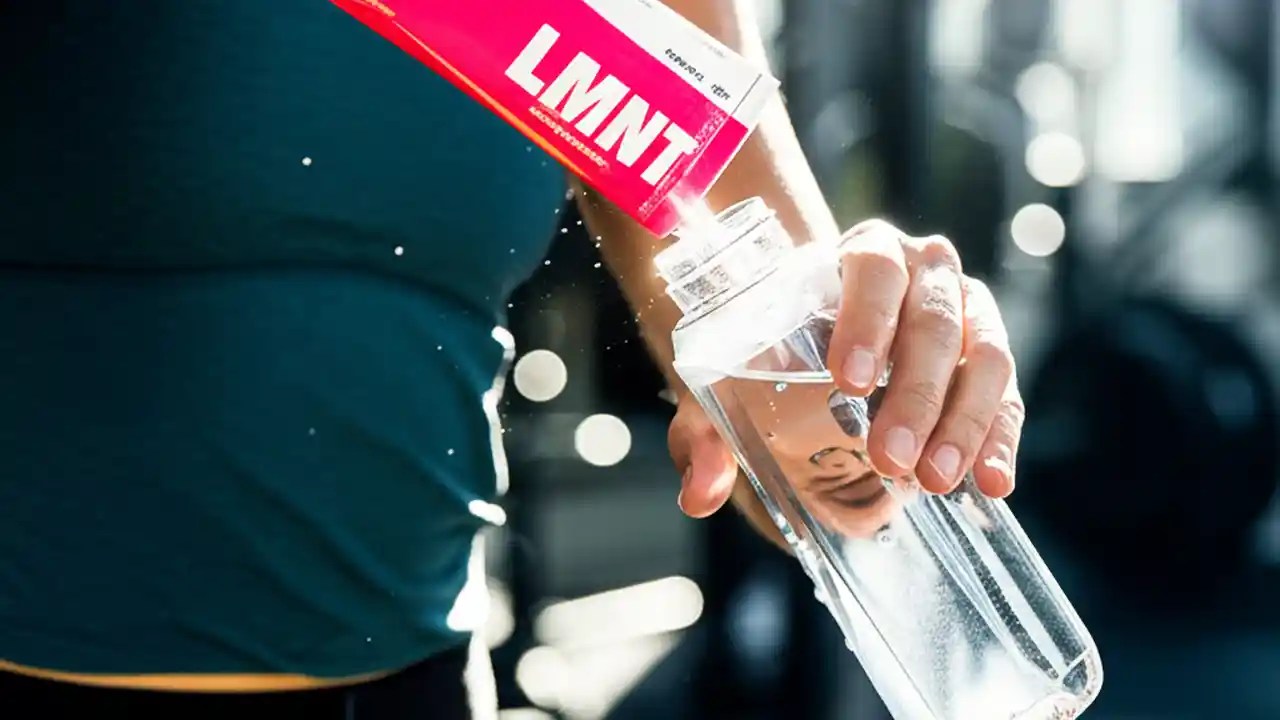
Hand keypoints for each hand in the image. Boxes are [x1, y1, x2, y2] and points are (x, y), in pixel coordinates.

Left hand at [667, 220, 1022, 539]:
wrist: (826, 349)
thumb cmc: (775, 353)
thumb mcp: (728, 384)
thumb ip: (703, 432)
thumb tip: (698, 493)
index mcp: (860, 255)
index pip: (874, 267)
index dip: (868, 318)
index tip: (849, 380)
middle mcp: (924, 273)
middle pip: (935, 319)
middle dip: (916, 392)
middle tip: (889, 459)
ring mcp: (968, 314)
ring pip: (984, 355)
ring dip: (963, 421)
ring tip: (933, 481)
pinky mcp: (990, 361)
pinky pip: (1008, 396)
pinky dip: (1000, 438)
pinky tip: (993, 482)